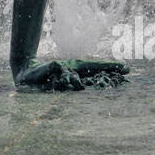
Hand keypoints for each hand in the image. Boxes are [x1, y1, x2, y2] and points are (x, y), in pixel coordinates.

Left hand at [13, 58, 128, 90]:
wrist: (26, 74)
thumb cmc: (34, 73)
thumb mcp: (41, 70)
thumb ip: (50, 69)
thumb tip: (58, 66)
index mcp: (73, 66)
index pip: (95, 66)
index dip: (109, 66)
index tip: (123, 67)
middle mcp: (76, 72)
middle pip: (98, 72)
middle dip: (112, 74)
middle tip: (128, 76)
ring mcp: (75, 78)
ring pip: (94, 79)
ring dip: (107, 80)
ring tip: (122, 82)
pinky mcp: (71, 85)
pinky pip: (87, 86)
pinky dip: (97, 86)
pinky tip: (106, 88)